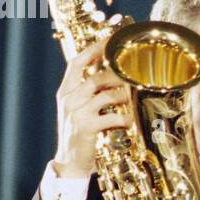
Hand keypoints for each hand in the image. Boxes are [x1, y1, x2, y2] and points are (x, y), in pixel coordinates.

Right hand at [52, 38, 127, 178]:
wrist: (69, 161)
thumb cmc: (80, 133)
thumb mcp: (78, 109)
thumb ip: (89, 92)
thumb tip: (113, 75)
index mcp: (65, 91)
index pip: (76, 62)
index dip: (93, 49)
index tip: (110, 39)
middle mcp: (69, 99)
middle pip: (95, 77)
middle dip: (117, 74)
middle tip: (134, 73)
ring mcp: (76, 113)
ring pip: (105, 95)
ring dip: (124, 95)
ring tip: (133, 97)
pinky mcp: (86, 127)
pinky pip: (111, 116)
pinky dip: (124, 117)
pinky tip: (130, 120)